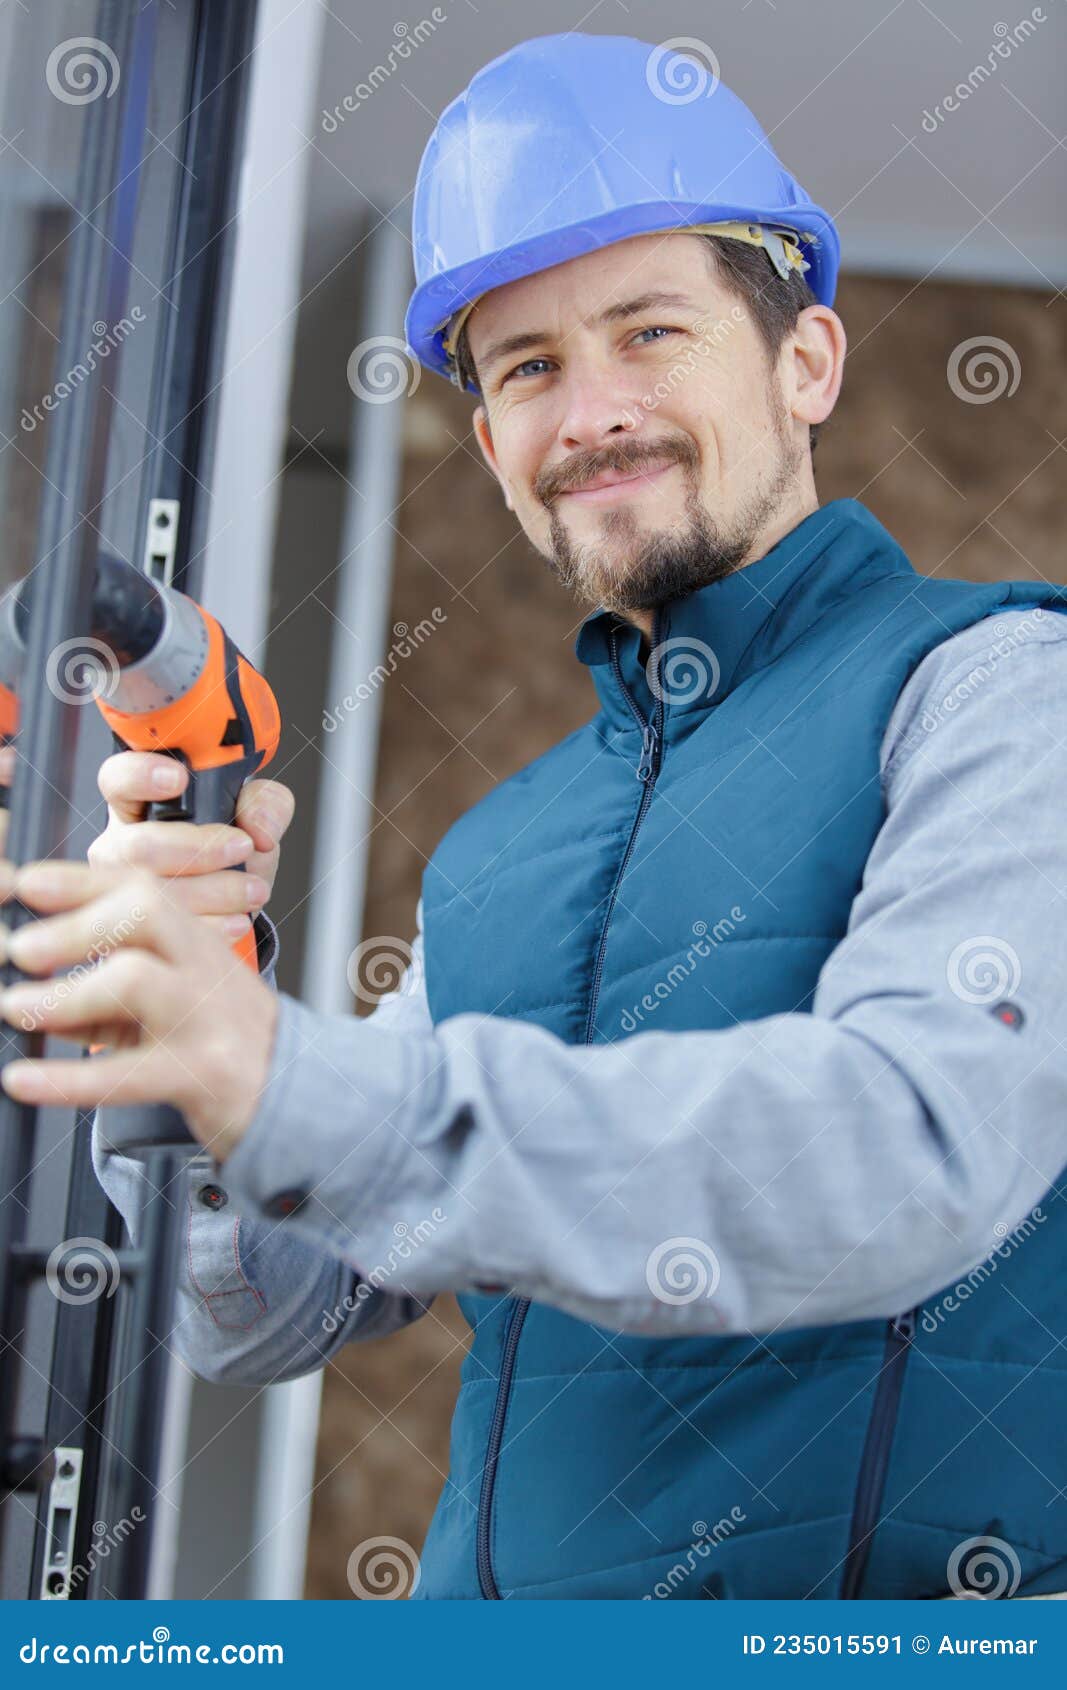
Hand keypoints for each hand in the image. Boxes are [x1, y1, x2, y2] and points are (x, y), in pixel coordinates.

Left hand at [0, 858, 278, 1160]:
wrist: (291, 1094)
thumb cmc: (220, 1040)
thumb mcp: (167, 1001)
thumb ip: (104, 992)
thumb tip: (29, 990)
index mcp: (194, 942)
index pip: (141, 887)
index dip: (80, 881)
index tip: (27, 883)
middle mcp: (203, 968)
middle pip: (144, 913)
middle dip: (74, 925)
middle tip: (20, 948)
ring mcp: (205, 1018)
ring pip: (135, 980)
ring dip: (64, 993)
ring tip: (15, 1008)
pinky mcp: (201, 1074)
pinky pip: (127, 1074)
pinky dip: (64, 1079)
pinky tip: (22, 1080)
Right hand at [89, 751, 294, 947]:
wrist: (234, 910)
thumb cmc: (231, 853)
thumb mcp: (256, 819)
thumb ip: (266, 802)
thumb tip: (257, 824)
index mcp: (140, 806)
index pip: (118, 779)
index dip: (139, 775)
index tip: (178, 779)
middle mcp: (119, 847)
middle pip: (137, 846)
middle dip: (198, 849)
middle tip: (243, 847)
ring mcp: (120, 893)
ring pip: (153, 892)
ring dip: (215, 891)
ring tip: (254, 889)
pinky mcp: (134, 933)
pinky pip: (163, 933)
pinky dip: (211, 927)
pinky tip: (236, 920)